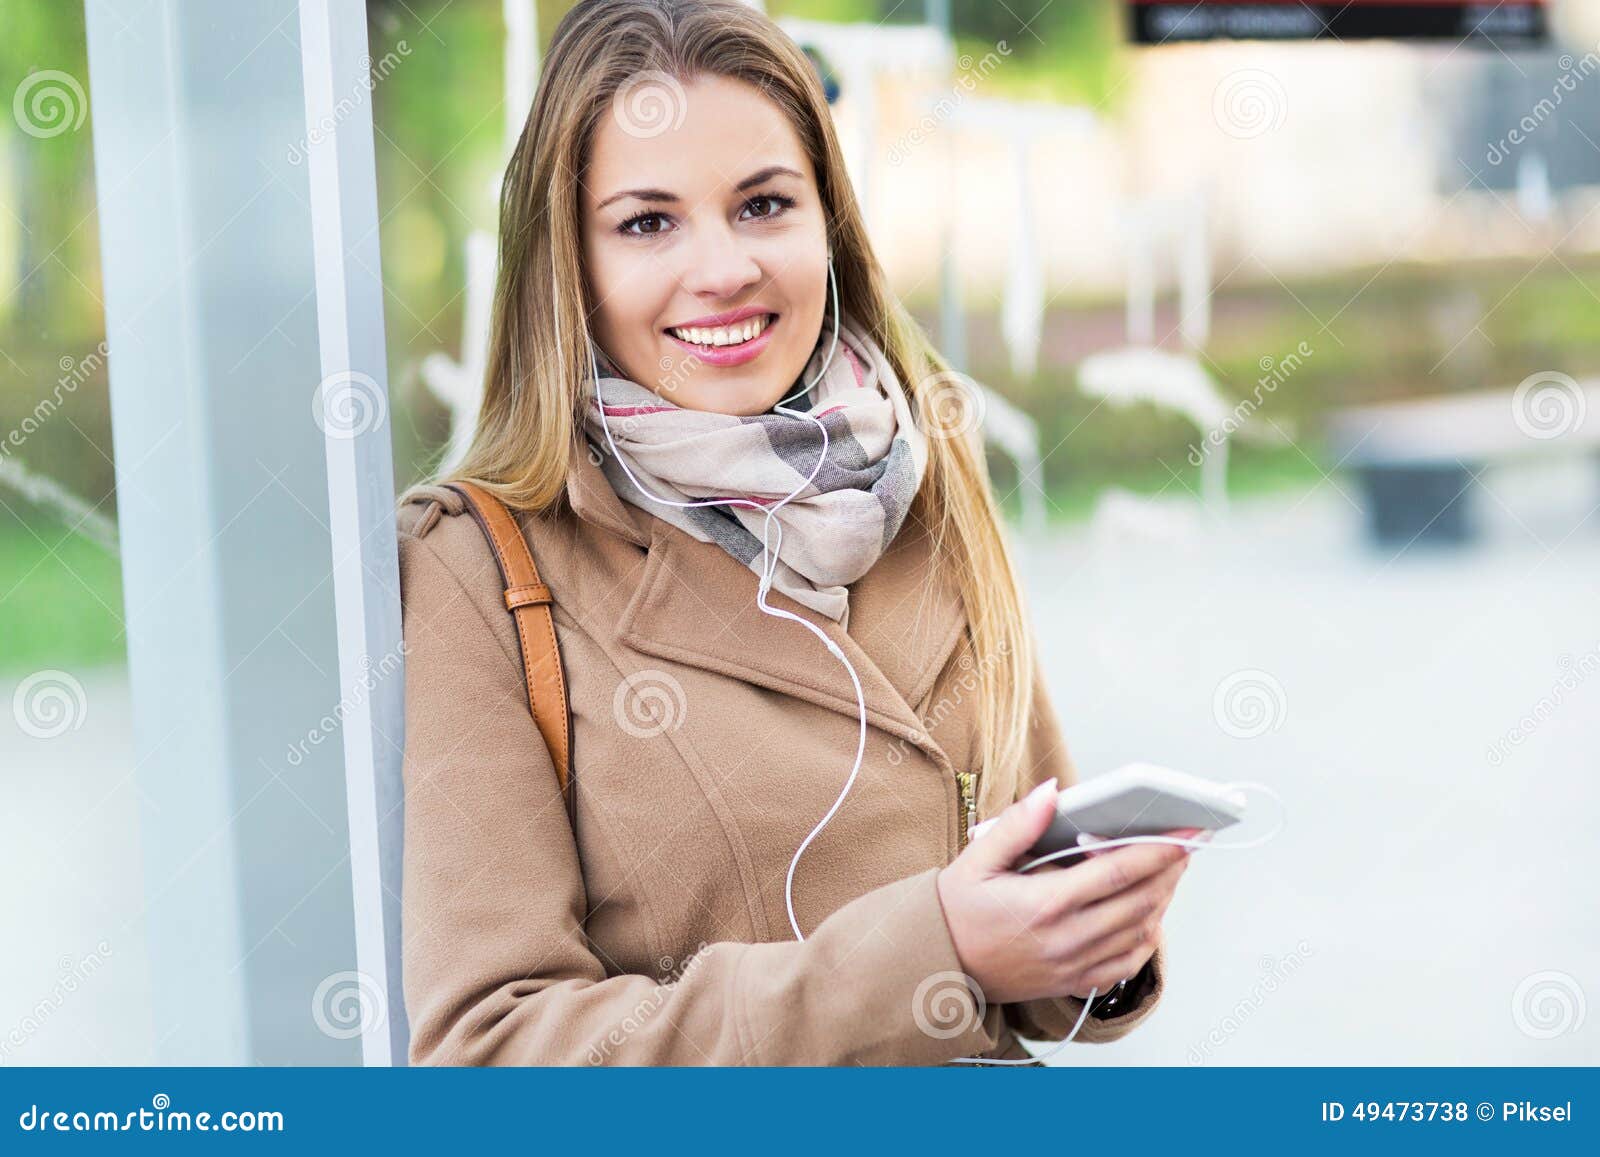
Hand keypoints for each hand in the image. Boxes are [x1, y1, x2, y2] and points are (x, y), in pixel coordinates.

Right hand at [935, 778, 1197, 1004]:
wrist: (939, 964)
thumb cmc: (957, 910)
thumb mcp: (978, 858)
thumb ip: (1018, 824)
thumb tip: (1053, 792)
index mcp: (1045, 902)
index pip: (1119, 871)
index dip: (1160, 849)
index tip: (1187, 831)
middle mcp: (1067, 937)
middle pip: (1141, 900)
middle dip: (1172, 868)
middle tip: (1188, 843)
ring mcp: (1074, 964)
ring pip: (1141, 931)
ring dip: (1164, 898)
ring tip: (1171, 870)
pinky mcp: (1075, 981)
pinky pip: (1128, 963)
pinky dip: (1148, 936)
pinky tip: (1149, 913)